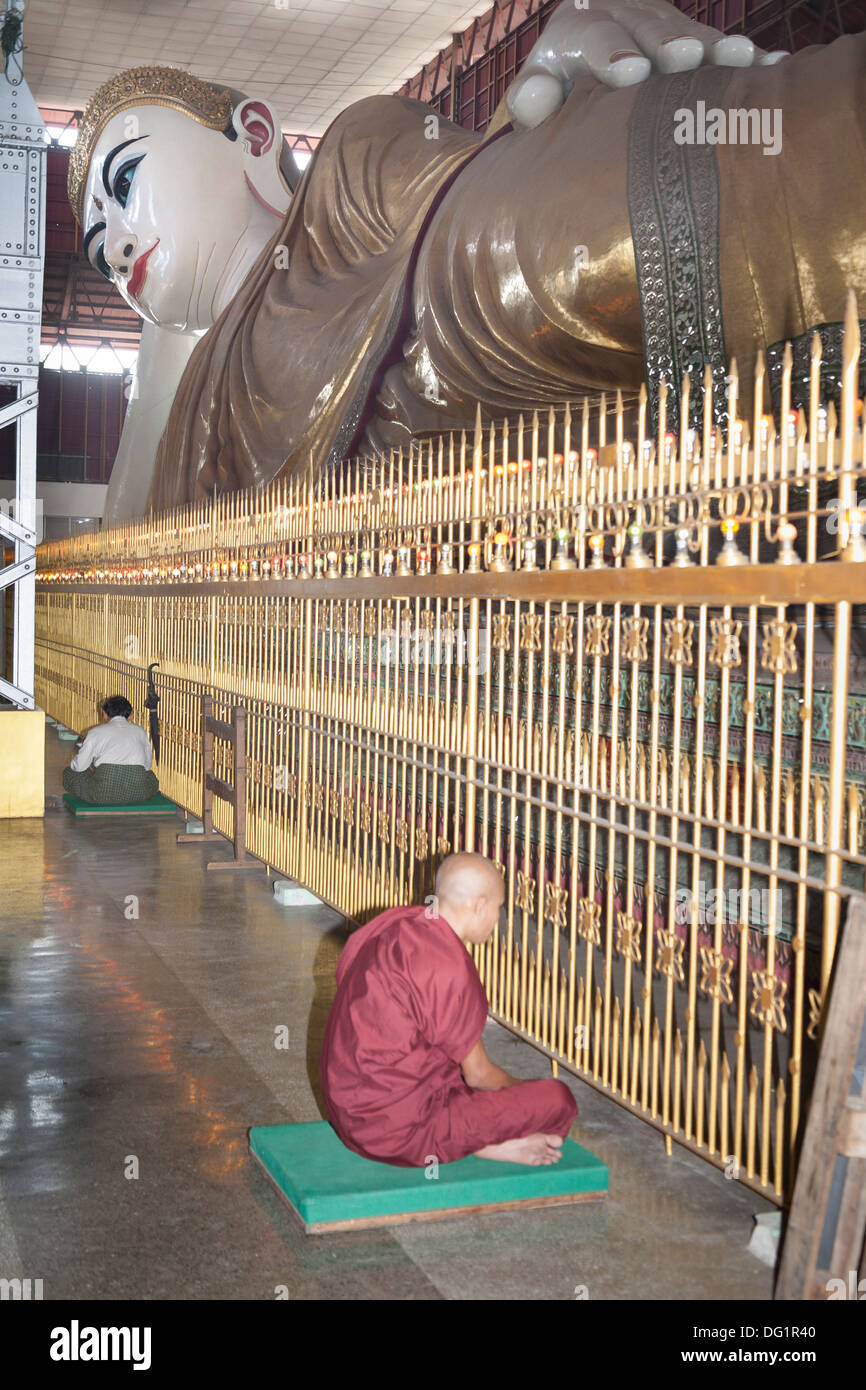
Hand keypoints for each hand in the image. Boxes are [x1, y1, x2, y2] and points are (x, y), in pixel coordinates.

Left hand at [507, 0, 788, 129]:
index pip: (596, 37)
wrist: (585, 41)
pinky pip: (722, 51)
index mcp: (583, 29)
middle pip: (652, 29)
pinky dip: (750, 61)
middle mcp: (628, 20)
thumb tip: (534, 102)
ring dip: (717, 50)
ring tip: (742, 61)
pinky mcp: (695, 44)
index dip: (612, 52)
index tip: (630, 70)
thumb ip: (532, 95)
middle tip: (687, 57)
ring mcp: (666, 29)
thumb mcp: (538, 83)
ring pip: (694, 36)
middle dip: (671, 43)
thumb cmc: (559, 82)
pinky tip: (777, 67)